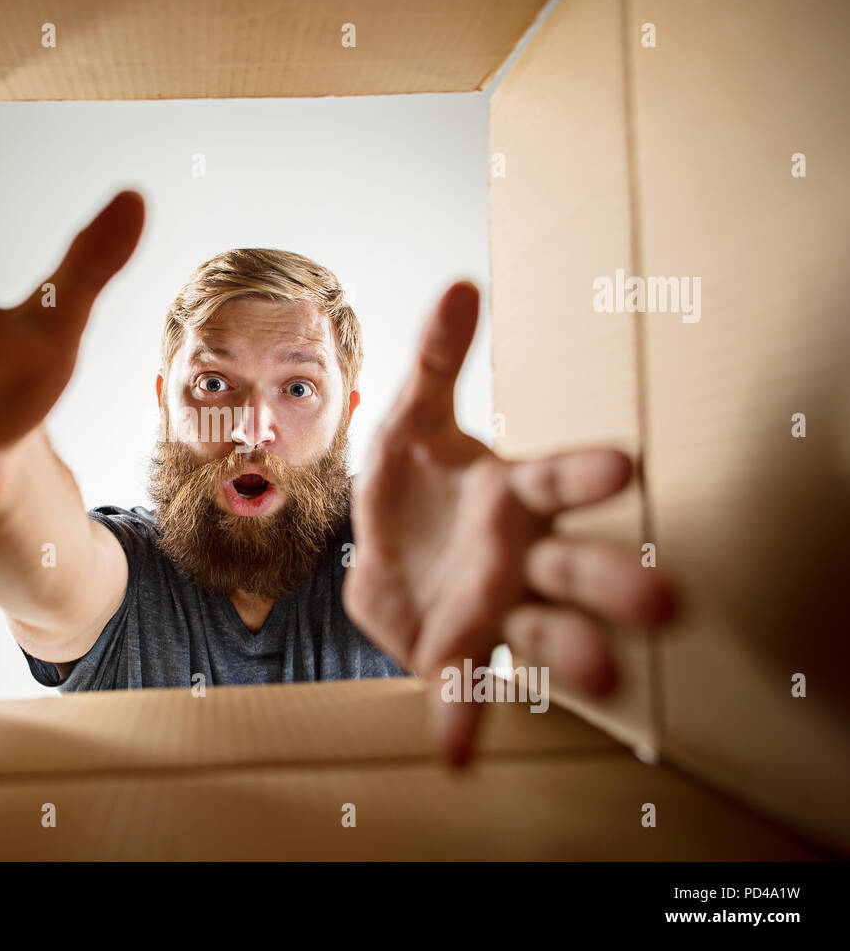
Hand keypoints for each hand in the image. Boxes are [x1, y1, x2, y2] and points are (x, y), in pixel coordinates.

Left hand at [342, 282, 676, 765]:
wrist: (377, 551)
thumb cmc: (411, 484)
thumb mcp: (411, 421)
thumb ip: (436, 361)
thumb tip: (460, 284)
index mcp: (515, 496)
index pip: (559, 481)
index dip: (587, 473)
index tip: (626, 463)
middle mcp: (521, 557)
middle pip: (575, 570)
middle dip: (613, 583)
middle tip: (662, 599)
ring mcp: (495, 609)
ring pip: (545, 635)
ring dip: (573, 655)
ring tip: (606, 680)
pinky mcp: (460, 650)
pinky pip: (470, 687)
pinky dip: (464, 719)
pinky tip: (458, 756)